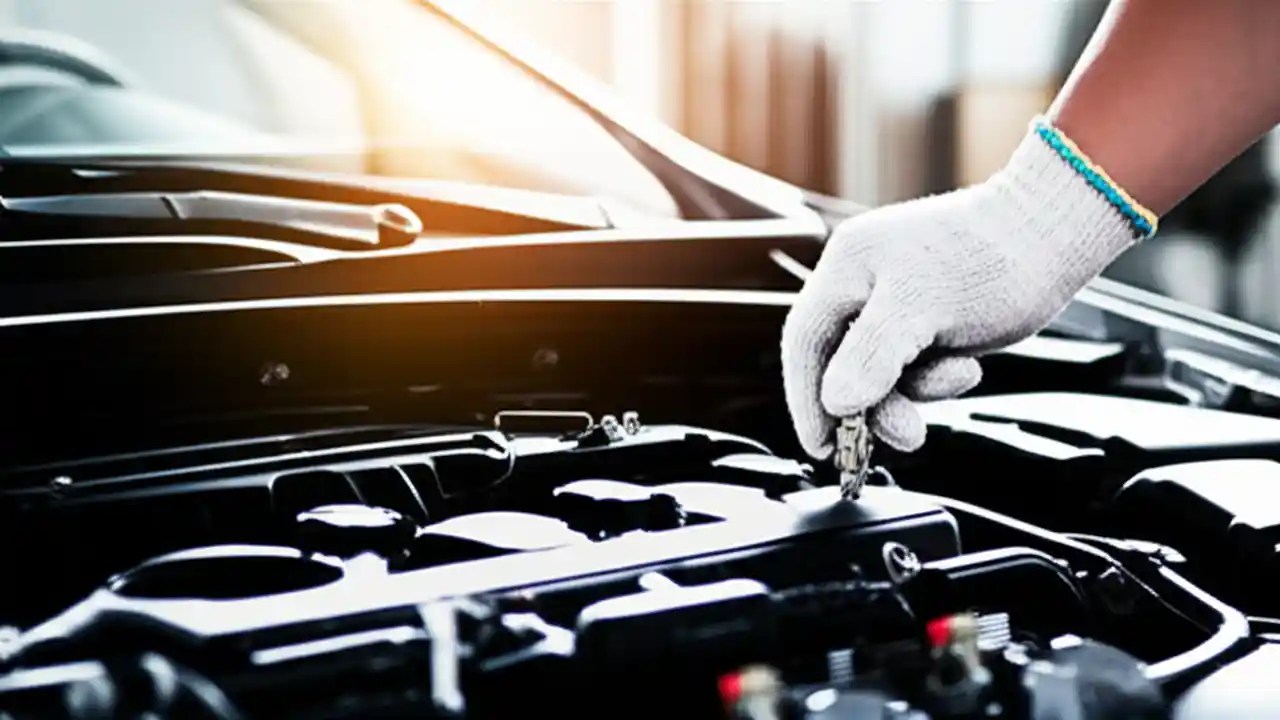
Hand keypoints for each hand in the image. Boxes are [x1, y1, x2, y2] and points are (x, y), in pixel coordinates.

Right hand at [781, 127, 1140, 457]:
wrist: (1056, 233)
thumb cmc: (992, 260)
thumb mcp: (922, 311)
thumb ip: (870, 356)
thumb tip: (834, 403)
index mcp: (847, 267)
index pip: (804, 342)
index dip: (806, 398)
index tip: (821, 446)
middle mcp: (862, 282)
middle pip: (841, 362)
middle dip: (873, 403)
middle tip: (903, 435)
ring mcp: (893, 300)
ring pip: (879, 370)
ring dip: (915, 389)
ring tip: (960, 374)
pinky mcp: (925, 317)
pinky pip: (910, 364)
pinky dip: (935, 376)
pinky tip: (966, 363)